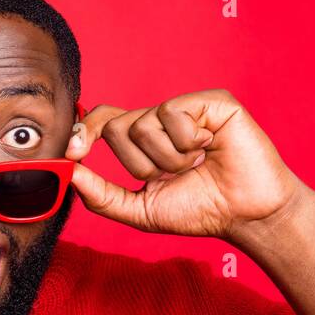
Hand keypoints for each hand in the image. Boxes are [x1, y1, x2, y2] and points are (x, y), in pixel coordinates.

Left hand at [64, 90, 306, 240]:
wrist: (245, 214)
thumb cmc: (199, 211)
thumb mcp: (141, 210)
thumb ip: (102, 196)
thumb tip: (69, 173)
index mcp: (145, 141)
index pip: (103, 121)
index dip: (84, 131)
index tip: (73, 152)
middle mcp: (162, 120)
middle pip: (116, 126)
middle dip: (140, 164)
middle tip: (174, 175)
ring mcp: (186, 108)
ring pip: (143, 124)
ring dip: (169, 159)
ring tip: (197, 164)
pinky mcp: (211, 101)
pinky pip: (173, 113)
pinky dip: (188, 141)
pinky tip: (211, 147)